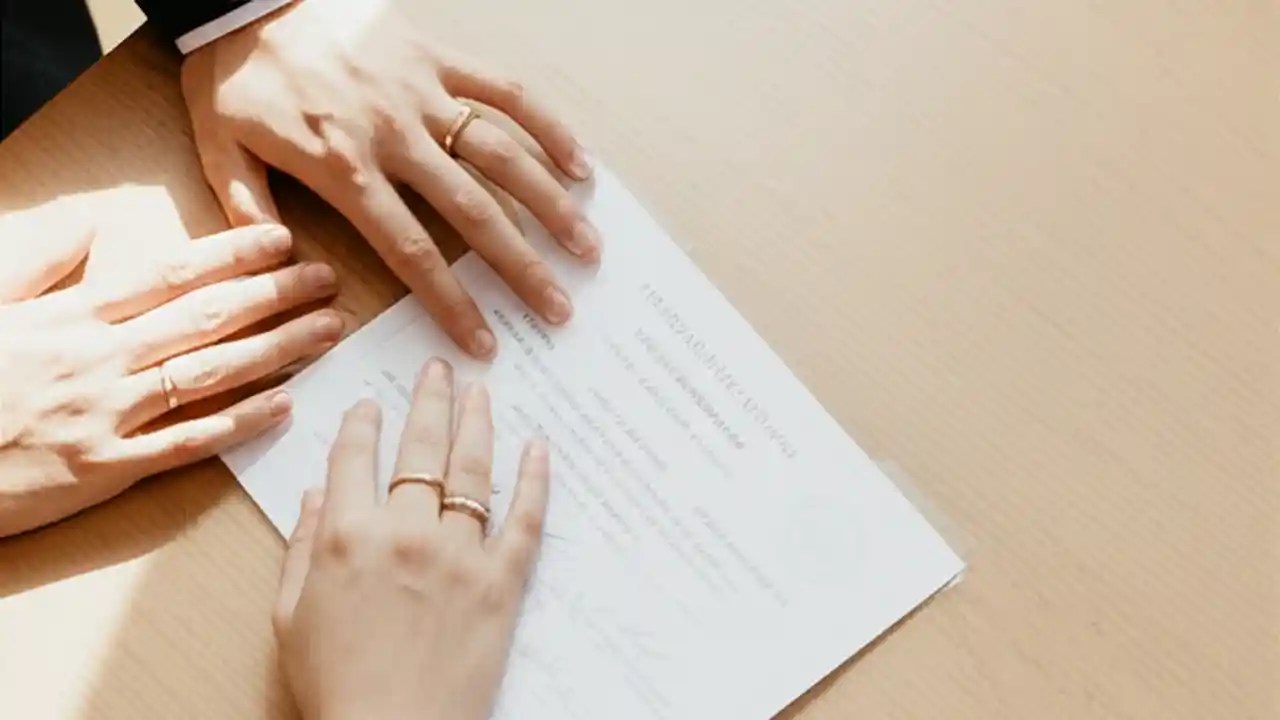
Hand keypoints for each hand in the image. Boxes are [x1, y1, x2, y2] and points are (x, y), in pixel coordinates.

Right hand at [0, 204, 340, 536]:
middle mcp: (102, 359)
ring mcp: (109, 415)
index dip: (233, 255)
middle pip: (206, 319)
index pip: (171, 275)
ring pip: (209, 374)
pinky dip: (239, 426)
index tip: (284, 241)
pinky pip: (186, 446)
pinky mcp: (106, 470)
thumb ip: (39, 260)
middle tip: (331, 280)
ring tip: (328, 331)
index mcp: (74, 317)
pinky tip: (286, 408)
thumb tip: (91, 224)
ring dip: (276, 350)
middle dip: (274, 296)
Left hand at [182, 0, 599, 359]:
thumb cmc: (234, 70)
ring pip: (502, 155)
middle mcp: (395, 136)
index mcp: (344, 168)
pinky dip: (546, 125)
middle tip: (559, 309)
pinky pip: (504, 90)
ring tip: (587, 246)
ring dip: (550, 204)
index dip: (452, 302)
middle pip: (473, 213)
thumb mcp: (219, 146)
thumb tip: (282, 266)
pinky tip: (580, 163)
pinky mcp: (439, 56)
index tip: (485, 342)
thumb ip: (248, 210)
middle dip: (521, 267)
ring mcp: (424, 93)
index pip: (411, 251)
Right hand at [273, 360, 549, 719]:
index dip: (364, 423)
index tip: (373, 403)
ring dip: (477, 422)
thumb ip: (303, 547)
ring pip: (473, 470)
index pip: (356, 457)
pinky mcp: (503, 582)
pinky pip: (525, 518)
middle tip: (438, 369)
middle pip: (421, 447)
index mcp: (347, 536)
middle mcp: (406, 532)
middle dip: (428, 400)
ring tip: (481, 391)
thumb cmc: (336, 685)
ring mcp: (460, 554)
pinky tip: (538, 448)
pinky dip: (535, 479)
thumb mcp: (291, 617)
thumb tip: (318, 494)